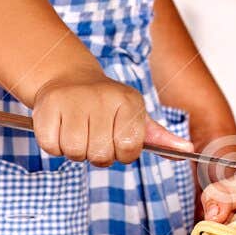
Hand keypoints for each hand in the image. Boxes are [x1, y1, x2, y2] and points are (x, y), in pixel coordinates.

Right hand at [32, 73, 194, 166]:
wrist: (70, 80)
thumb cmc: (108, 107)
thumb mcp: (137, 118)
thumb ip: (162, 138)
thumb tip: (188, 151)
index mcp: (129, 102)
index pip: (129, 150)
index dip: (121, 153)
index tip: (117, 140)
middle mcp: (102, 98)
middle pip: (100, 154)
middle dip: (97, 153)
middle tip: (94, 136)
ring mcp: (73, 100)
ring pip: (74, 152)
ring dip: (75, 150)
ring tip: (78, 131)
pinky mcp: (47, 106)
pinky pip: (51, 146)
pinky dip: (54, 145)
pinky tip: (61, 128)